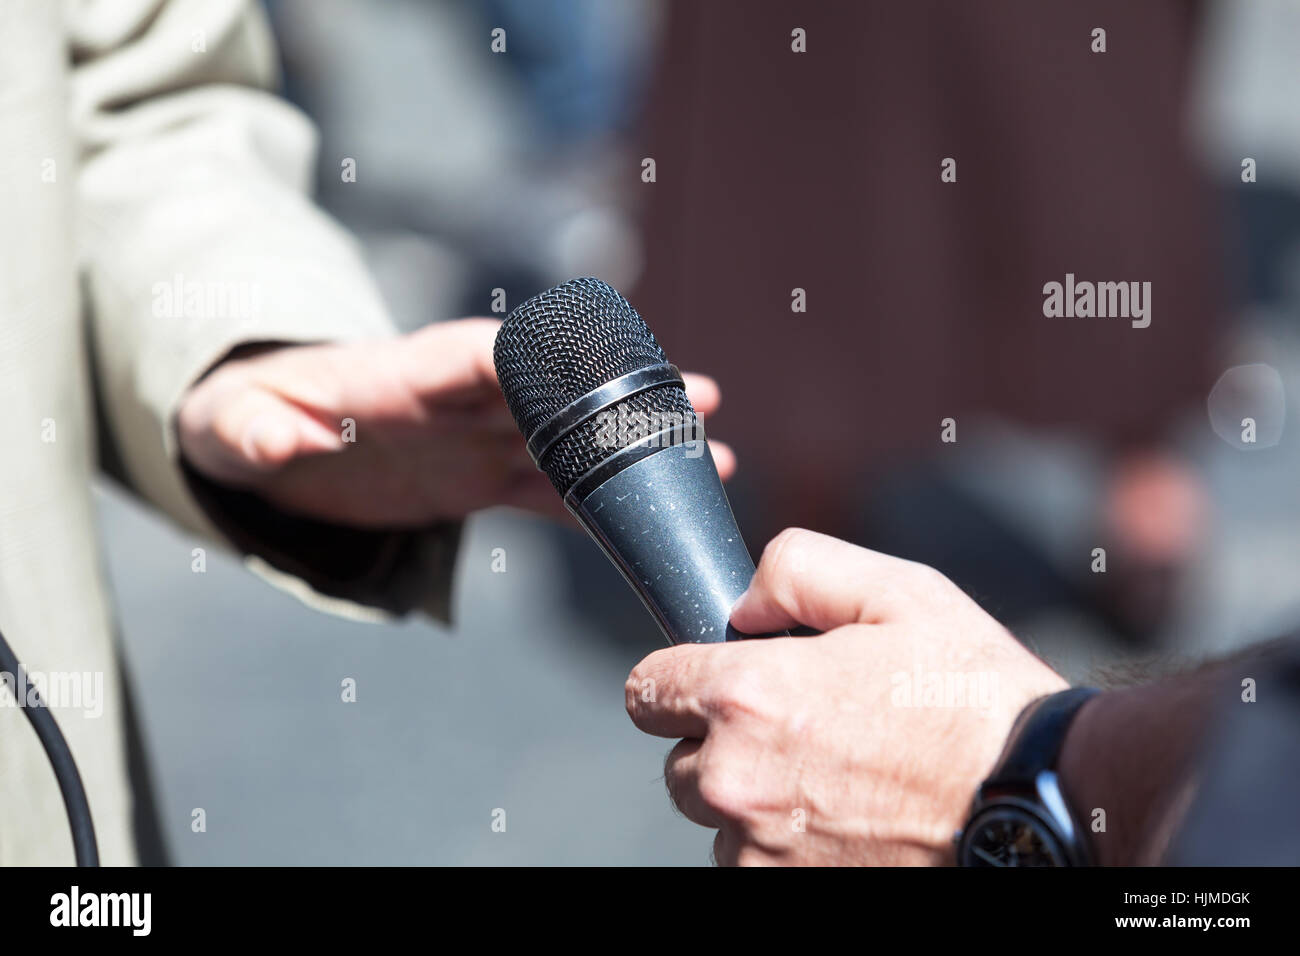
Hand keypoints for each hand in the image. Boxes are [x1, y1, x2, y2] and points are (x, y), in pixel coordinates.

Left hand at [177, 318, 734, 525]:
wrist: (269, 445)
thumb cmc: (248, 419)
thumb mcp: (234, 424)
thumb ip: (258, 430)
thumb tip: (285, 440)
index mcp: (408, 372)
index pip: (479, 353)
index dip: (543, 356)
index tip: (607, 357)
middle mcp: (462, 398)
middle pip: (555, 389)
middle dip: (624, 392)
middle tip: (698, 392)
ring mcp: (482, 437)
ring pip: (573, 439)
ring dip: (637, 446)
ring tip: (711, 451)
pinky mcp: (486, 477)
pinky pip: (555, 491)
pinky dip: (604, 503)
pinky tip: (659, 511)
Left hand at [625, 528, 1066, 865]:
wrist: (1041, 802)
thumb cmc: (974, 697)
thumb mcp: (899, 592)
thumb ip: (797, 570)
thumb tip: (740, 604)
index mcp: (748, 697)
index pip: (646, 688)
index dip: (681, 674)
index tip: (717, 677)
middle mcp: (735, 780)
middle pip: (677, 757)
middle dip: (720, 737)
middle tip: (801, 725)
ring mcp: (757, 852)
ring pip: (715, 816)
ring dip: (752, 795)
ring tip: (836, 774)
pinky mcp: (784, 895)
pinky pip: (751, 862)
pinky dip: (781, 842)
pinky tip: (846, 817)